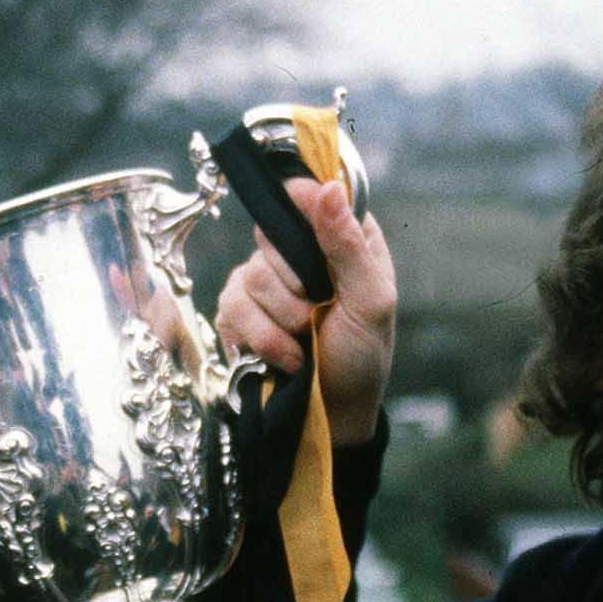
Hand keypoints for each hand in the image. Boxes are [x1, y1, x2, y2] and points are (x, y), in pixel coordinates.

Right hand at [213, 177, 395, 444]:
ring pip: (250, 274)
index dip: (301, 206)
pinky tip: (286, 356)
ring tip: (305, 341)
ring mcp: (264, 282)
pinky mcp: (238, 312)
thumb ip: (348, 245)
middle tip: (319, 309)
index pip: (309, 194)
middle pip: (270, 232)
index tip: (309, 242)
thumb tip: (327, 186)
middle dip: (295, 281)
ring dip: (282, 320)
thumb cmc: (362, 356)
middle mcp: (300, 252)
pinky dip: (261, 338)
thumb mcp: (371, 301)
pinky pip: (231, 307)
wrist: (332, 414)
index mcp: (341, 238)